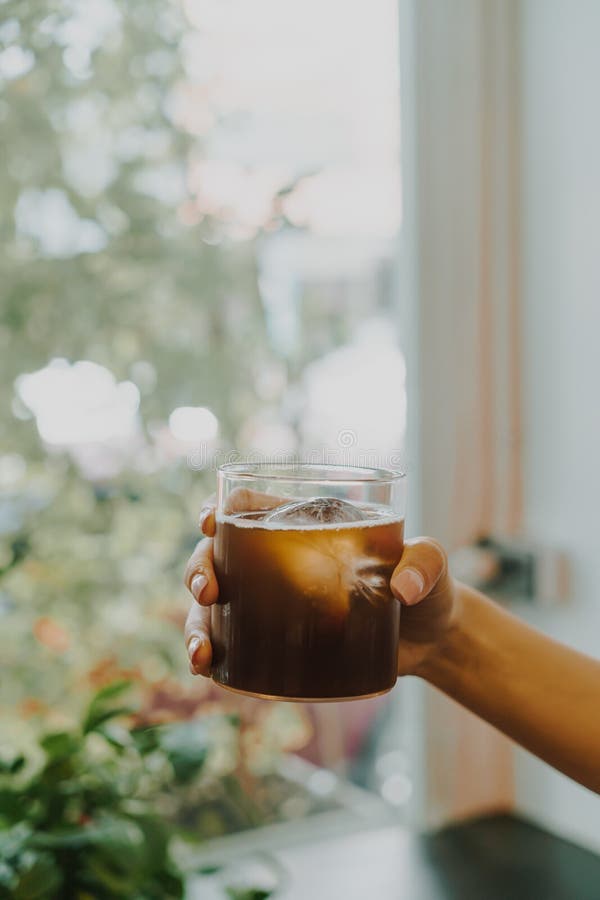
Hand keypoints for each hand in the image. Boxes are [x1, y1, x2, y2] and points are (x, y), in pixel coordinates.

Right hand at [184, 494, 459, 678]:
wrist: (432, 643)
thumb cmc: (430, 590)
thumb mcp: (435, 566)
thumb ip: (426, 562)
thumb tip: (403, 587)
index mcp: (306, 525)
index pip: (249, 506)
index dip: (221, 510)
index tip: (210, 523)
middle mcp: (279, 561)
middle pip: (220, 554)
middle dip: (199, 568)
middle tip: (207, 591)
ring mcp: (274, 604)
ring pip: (215, 606)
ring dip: (195, 624)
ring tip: (200, 653)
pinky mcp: (280, 643)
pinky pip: (235, 646)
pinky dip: (215, 657)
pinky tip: (208, 672)